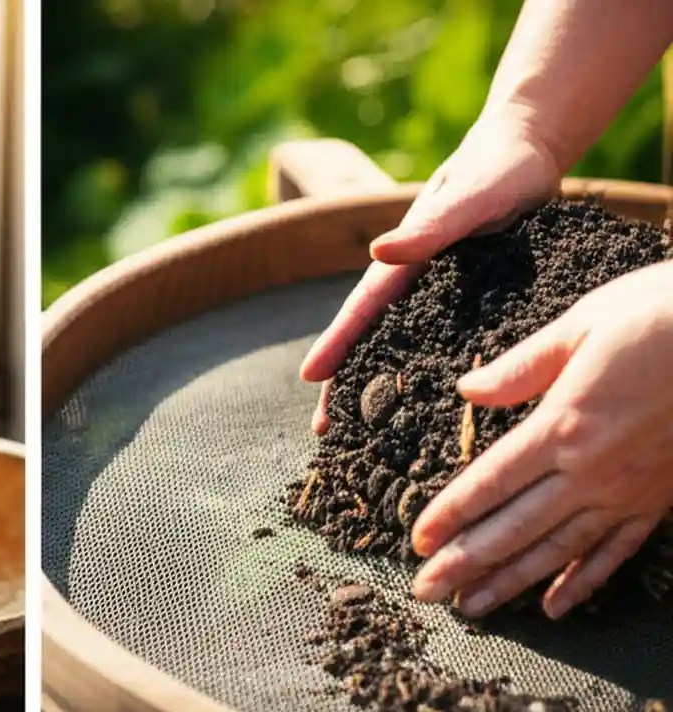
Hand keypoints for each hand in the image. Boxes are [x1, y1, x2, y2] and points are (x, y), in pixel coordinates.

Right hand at [299, 111, 563, 432]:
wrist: (528, 151)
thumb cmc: (499, 168)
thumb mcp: (470, 196)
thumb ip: (429, 226)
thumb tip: (376, 253)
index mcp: (407, 260)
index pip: (363, 308)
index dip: (337, 344)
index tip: (310, 378)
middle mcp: (414, 281)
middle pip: (372, 338)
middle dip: (347, 383)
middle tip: (326, 432)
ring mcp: (438, 293)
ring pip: (400, 345)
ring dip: (380, 384)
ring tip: (366, 433)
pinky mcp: (467, 300)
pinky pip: (438, 342)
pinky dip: (423, 372)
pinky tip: (426, 403)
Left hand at [410, 261, 672, 618]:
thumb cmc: (663, 318)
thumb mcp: (584, 325)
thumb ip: (522, 366)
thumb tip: (467, 390)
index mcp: (563, 425)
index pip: (491, 482)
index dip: (451, 515)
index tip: (417, 542)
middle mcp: (592, 471)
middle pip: (515, 528)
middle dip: (465, 563)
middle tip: (426, 592)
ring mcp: (629, 491)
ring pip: (559, 550)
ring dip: (511, 580)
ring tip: (471, 607)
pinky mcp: (660, 500)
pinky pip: (615, 552)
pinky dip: (582, 582)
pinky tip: (554, 607)